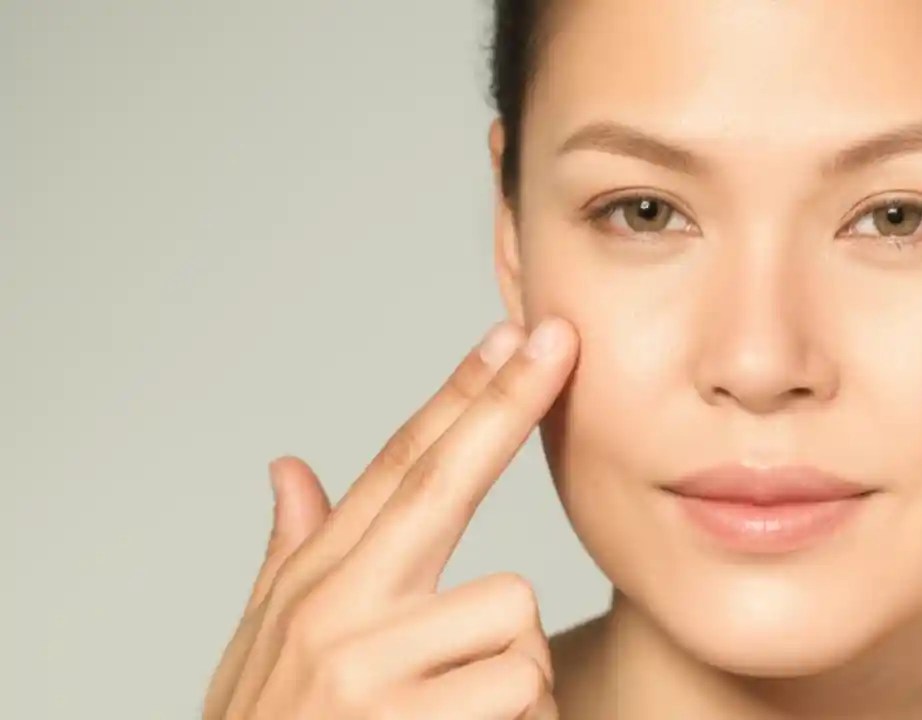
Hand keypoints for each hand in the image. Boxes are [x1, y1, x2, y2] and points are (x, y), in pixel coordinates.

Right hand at [203, 317, 577, 718]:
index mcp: (314, 586)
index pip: (397, 470)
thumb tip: (288, 469)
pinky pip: (520, 689)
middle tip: (556, 342)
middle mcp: (333, 615)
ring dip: (515, 667)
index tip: (511, 339)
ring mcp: (367, 674)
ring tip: (467, 711)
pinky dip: (521, 719)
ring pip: (511, 613)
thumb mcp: (263, 651)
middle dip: (503, 405)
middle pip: (440, 483)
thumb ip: (288, 559)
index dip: (459, 399)